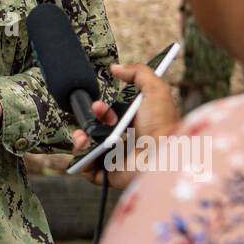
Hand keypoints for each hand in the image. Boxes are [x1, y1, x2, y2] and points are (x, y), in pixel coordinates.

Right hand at [73, 62, 179, 188]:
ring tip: (82, 136)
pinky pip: (88, 170)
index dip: (102, 110)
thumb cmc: (163, 124)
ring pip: (89, 150)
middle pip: (97, 133)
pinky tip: (84, 148)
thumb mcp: (155, 89)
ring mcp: (117, 160)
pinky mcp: (110, 175)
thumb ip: (138, 72)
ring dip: (80, 140)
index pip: (112, 118)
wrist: (163, 154)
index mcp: (136, 126)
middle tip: (90, 120)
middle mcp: (126, 143)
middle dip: (88, 122)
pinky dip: (81, 160)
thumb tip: (116, 68)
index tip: (99, 106)